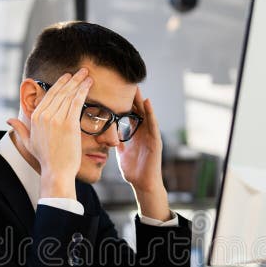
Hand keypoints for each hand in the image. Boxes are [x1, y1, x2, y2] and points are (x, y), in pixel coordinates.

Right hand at [7, 69, 91, 197]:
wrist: (56, 171)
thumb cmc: (45, 159)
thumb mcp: (28, 142)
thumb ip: (19, 129)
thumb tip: (8, 120)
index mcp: (36, 117)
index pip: (49, 95)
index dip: (60, 84)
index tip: (68, 77)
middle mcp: (45, 116)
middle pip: (60, 92)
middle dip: (72, 79)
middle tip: (82, 71)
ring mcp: (56, 119)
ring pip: (69, 95)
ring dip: (79, 82)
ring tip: (87, 74)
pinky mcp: (69, 124)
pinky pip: (76, 103)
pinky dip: (83, 92)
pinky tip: (88, 85)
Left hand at [116, 88, 171, 219]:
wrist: (143, 185)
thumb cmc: (134, 171)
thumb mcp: (122, 153)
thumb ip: (118, 143)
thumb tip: (109, 136)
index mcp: (135, 134)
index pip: (129, 114)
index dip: (122, 102)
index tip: (114, 90)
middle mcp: (144, 132)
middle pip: (138, 110)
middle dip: (132, 97)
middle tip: (124, 81)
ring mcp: (151, 136)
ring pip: (146, 114)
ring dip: (141, 100)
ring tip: (136, 86)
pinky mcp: (156, 141)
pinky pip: (153, 124)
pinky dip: (151, 113)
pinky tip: (147, 103)